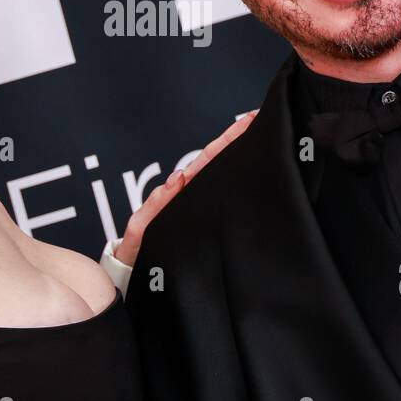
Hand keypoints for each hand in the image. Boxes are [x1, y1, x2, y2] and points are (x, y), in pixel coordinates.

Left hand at [112, 111, 257, 266]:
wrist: (135, 279)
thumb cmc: (137, 253)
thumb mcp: (141, 228)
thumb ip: (156, 204)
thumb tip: (179, 177)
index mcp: (179, 194)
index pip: (207, 161)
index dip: (227, 141)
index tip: (247, 121)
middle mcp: (193, 198)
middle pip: (220, 165)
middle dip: (240, 142)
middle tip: (263, 121)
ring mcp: (200, 212)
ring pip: (223, 181)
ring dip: (242, 161)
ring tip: (265, 141)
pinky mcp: (206, 229)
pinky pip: (225, 206)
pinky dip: (240, 188)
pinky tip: (257, 179)